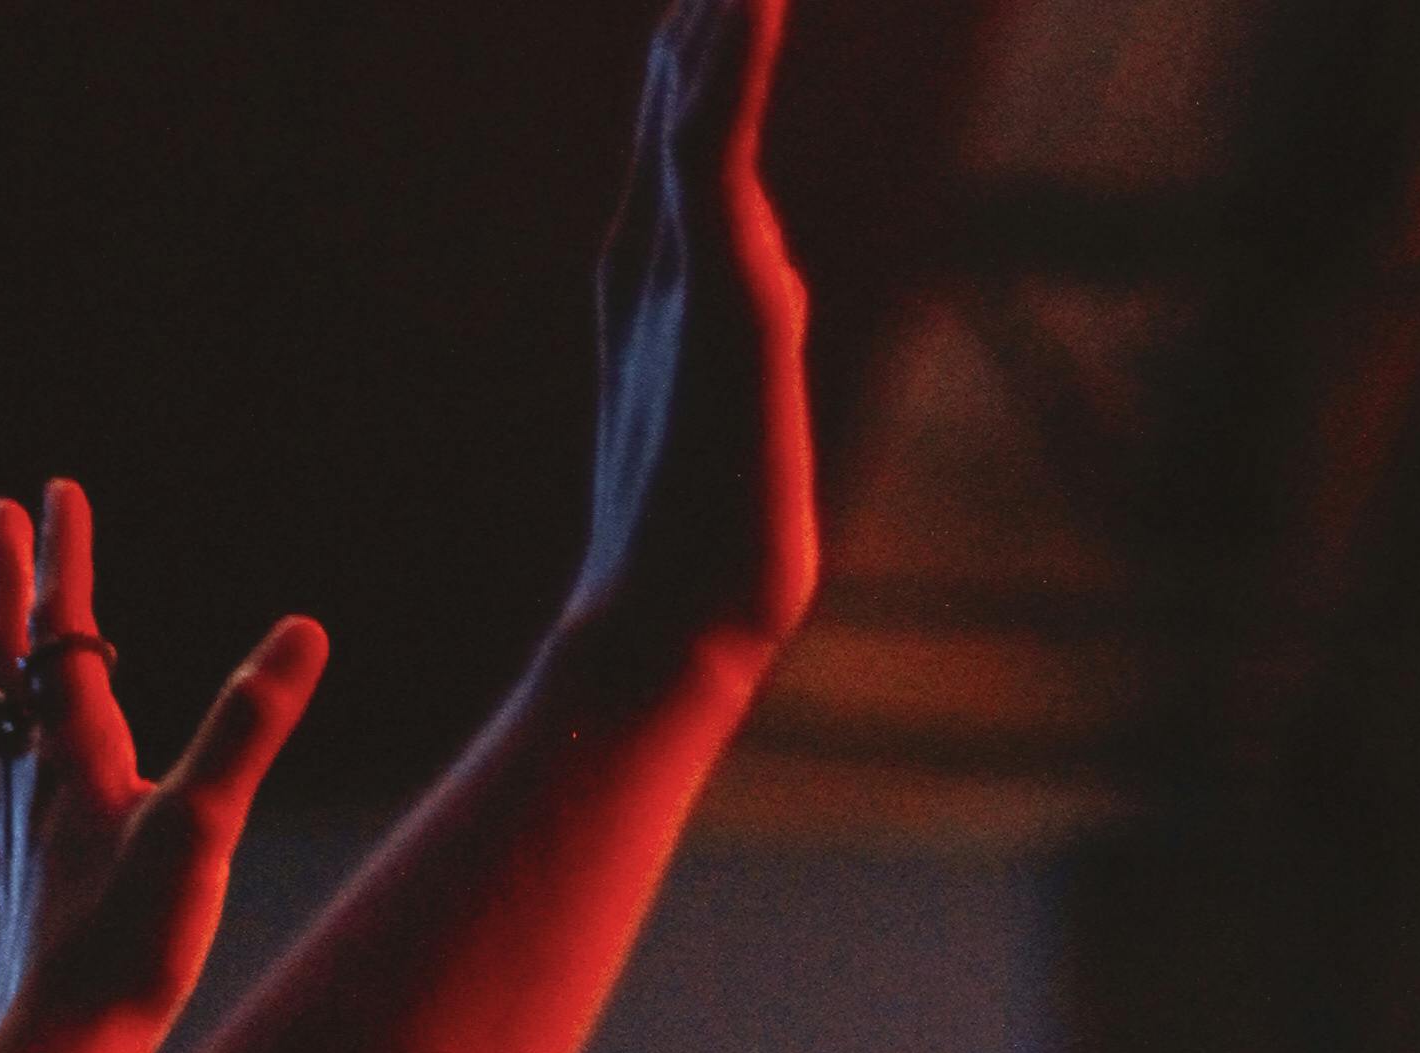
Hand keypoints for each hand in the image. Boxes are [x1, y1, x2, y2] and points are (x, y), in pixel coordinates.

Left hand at [0, 477, 326, 1051]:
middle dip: (2, 584)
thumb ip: (249, 728)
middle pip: (4, 660)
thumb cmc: (129, 948)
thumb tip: (304, 632)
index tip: (57, 492)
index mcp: (76, 755)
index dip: (64, 561)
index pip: (64, 634)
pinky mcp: (13, 885)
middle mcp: (30, 782)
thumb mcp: (204, 831)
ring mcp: (14, 834)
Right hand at [559, 0, 817, 687]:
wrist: (670, 623)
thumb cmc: (704, 560)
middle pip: (681, 92)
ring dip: (719, 9)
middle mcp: (657, 252)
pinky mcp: (720, 285)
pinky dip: (736, 62)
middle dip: (704, 8)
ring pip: (697, 96)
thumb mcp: (734, 427)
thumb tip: (762, 305)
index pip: (683, 133)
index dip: (701, 49)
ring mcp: (682, 262)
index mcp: (658, 282)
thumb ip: (738, 354)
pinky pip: (720, 144)